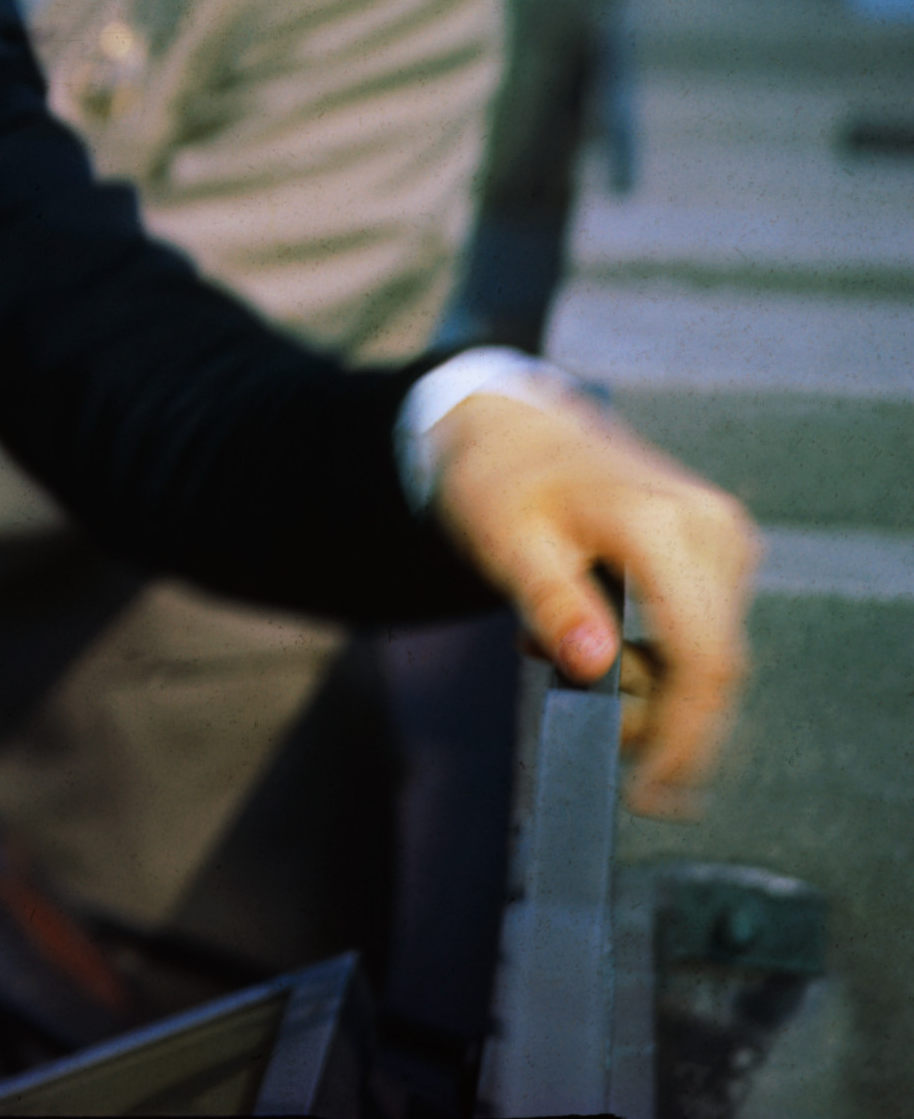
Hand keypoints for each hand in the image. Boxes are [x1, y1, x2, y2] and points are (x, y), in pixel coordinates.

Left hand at [427, 387, 759, 811]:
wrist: (510, 429)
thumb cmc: (499, 482)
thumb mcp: (504, 543)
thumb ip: (551, 603)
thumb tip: (597, 668)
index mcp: (660, 524)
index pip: (702, 657)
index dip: (684, 736)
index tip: (649, 792)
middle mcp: (710, 529)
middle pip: (715, 668)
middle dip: (661, 721)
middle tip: (593, 733)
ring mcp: (722, 537)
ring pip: (712, 659)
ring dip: (652, 689)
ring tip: (561, 661)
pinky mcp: (718, 550)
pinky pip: (702, 633)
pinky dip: (657, 659)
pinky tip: (595, 642)